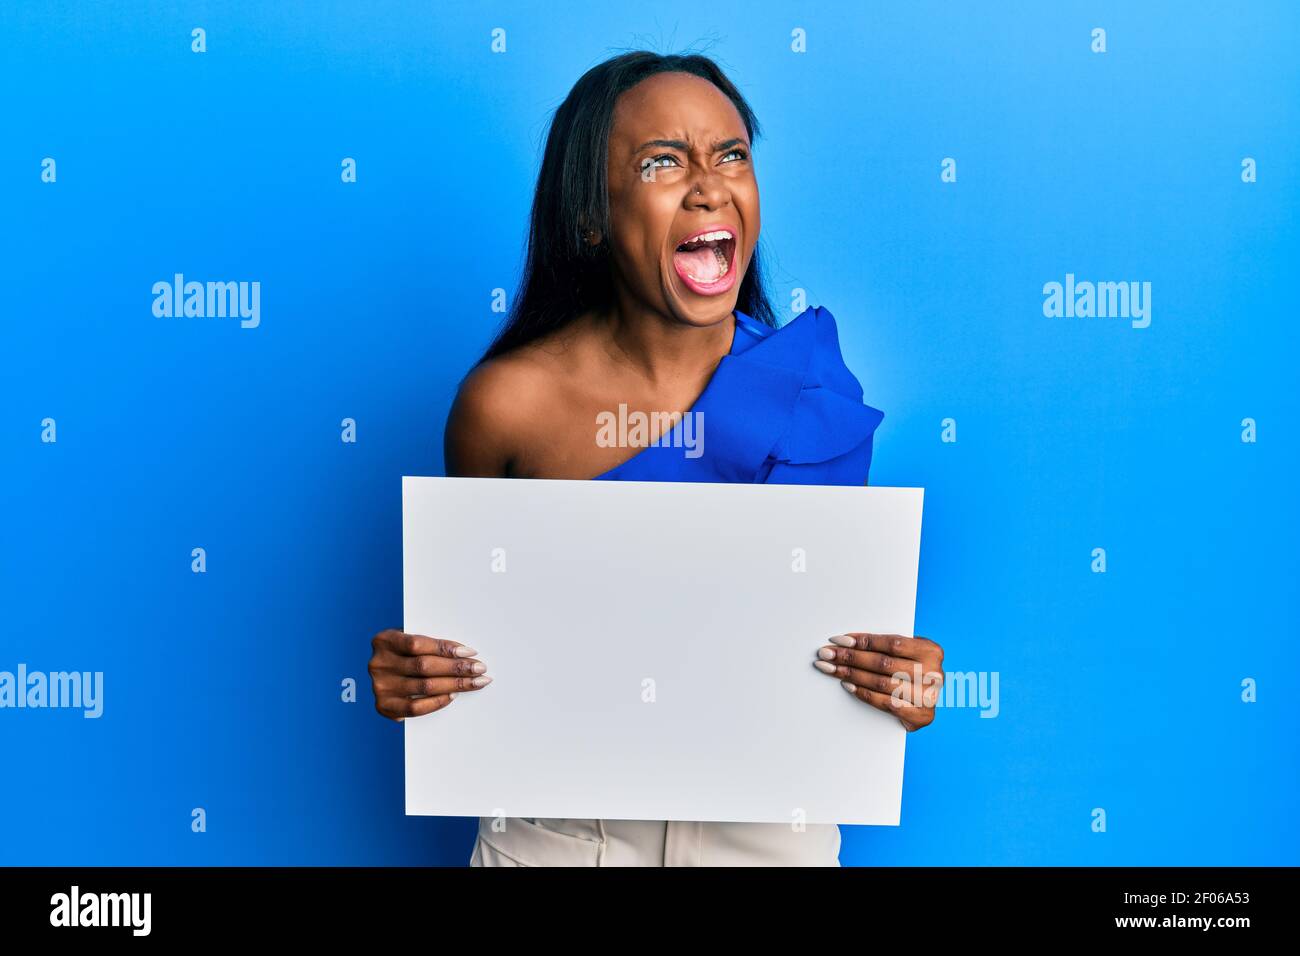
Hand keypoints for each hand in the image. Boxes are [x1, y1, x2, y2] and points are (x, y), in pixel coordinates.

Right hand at [368, 628, 491, 721]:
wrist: (382, 675)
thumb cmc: (403, 653)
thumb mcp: (408, 640)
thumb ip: (428, 645)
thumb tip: (464, 653)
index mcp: (384, 640)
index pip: (418, 644)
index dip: (445, 648)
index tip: (470, 652)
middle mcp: (379, 664)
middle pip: (424, 666)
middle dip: (456, 667)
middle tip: (479, 669)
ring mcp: (380, 687)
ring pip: (424, 687)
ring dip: (454, 685)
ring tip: (474, 682)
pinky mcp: (384, 706)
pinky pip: (416, 707)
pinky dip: (437, 702)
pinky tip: (453, 695)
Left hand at [814, 632, 943, 730]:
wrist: (929, 700)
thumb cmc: (914, 668)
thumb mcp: (909, 651)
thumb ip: (888, 646)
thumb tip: (847, 641)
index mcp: (931, 651)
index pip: (892, 643)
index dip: (863, 641)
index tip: (838, 640)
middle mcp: (933, 674)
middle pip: (883, 663)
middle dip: (850, 657)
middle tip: (826, 653)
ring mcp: (928, 697)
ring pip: (881, 683)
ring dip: (851, 675)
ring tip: (831, 668)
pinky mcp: (921, 716)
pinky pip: (886, 703)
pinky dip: (864, 694)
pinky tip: (847, 685)